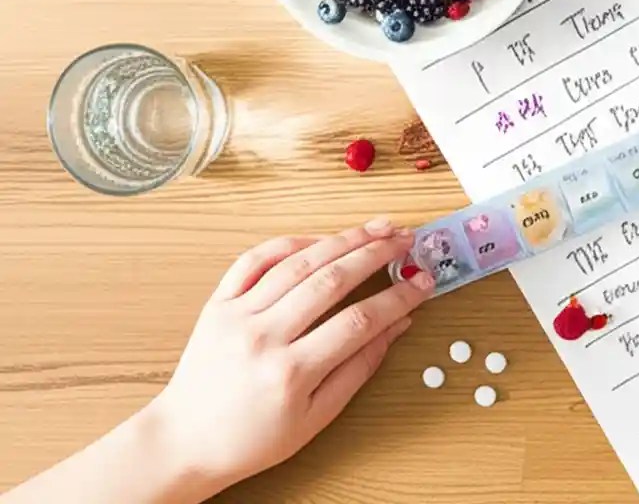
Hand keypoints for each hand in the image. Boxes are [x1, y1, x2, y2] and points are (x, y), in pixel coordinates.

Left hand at [145, 219, 433, 493]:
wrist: (185, 440)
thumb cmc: (251, 438)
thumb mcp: (316, 417)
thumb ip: (359, 368)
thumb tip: (397, 326)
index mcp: (291, 372)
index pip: (360, 320)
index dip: (398, 297)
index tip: (423, 283)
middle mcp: (263, 337)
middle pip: (332, 280)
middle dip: (376, 255)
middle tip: (406, 240)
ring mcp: (237, 315)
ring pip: (298, 262)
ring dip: (342, 239)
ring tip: (376, 228)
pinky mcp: (218, 303)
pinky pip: (255, 259)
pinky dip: (290, 242)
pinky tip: (320, 238)